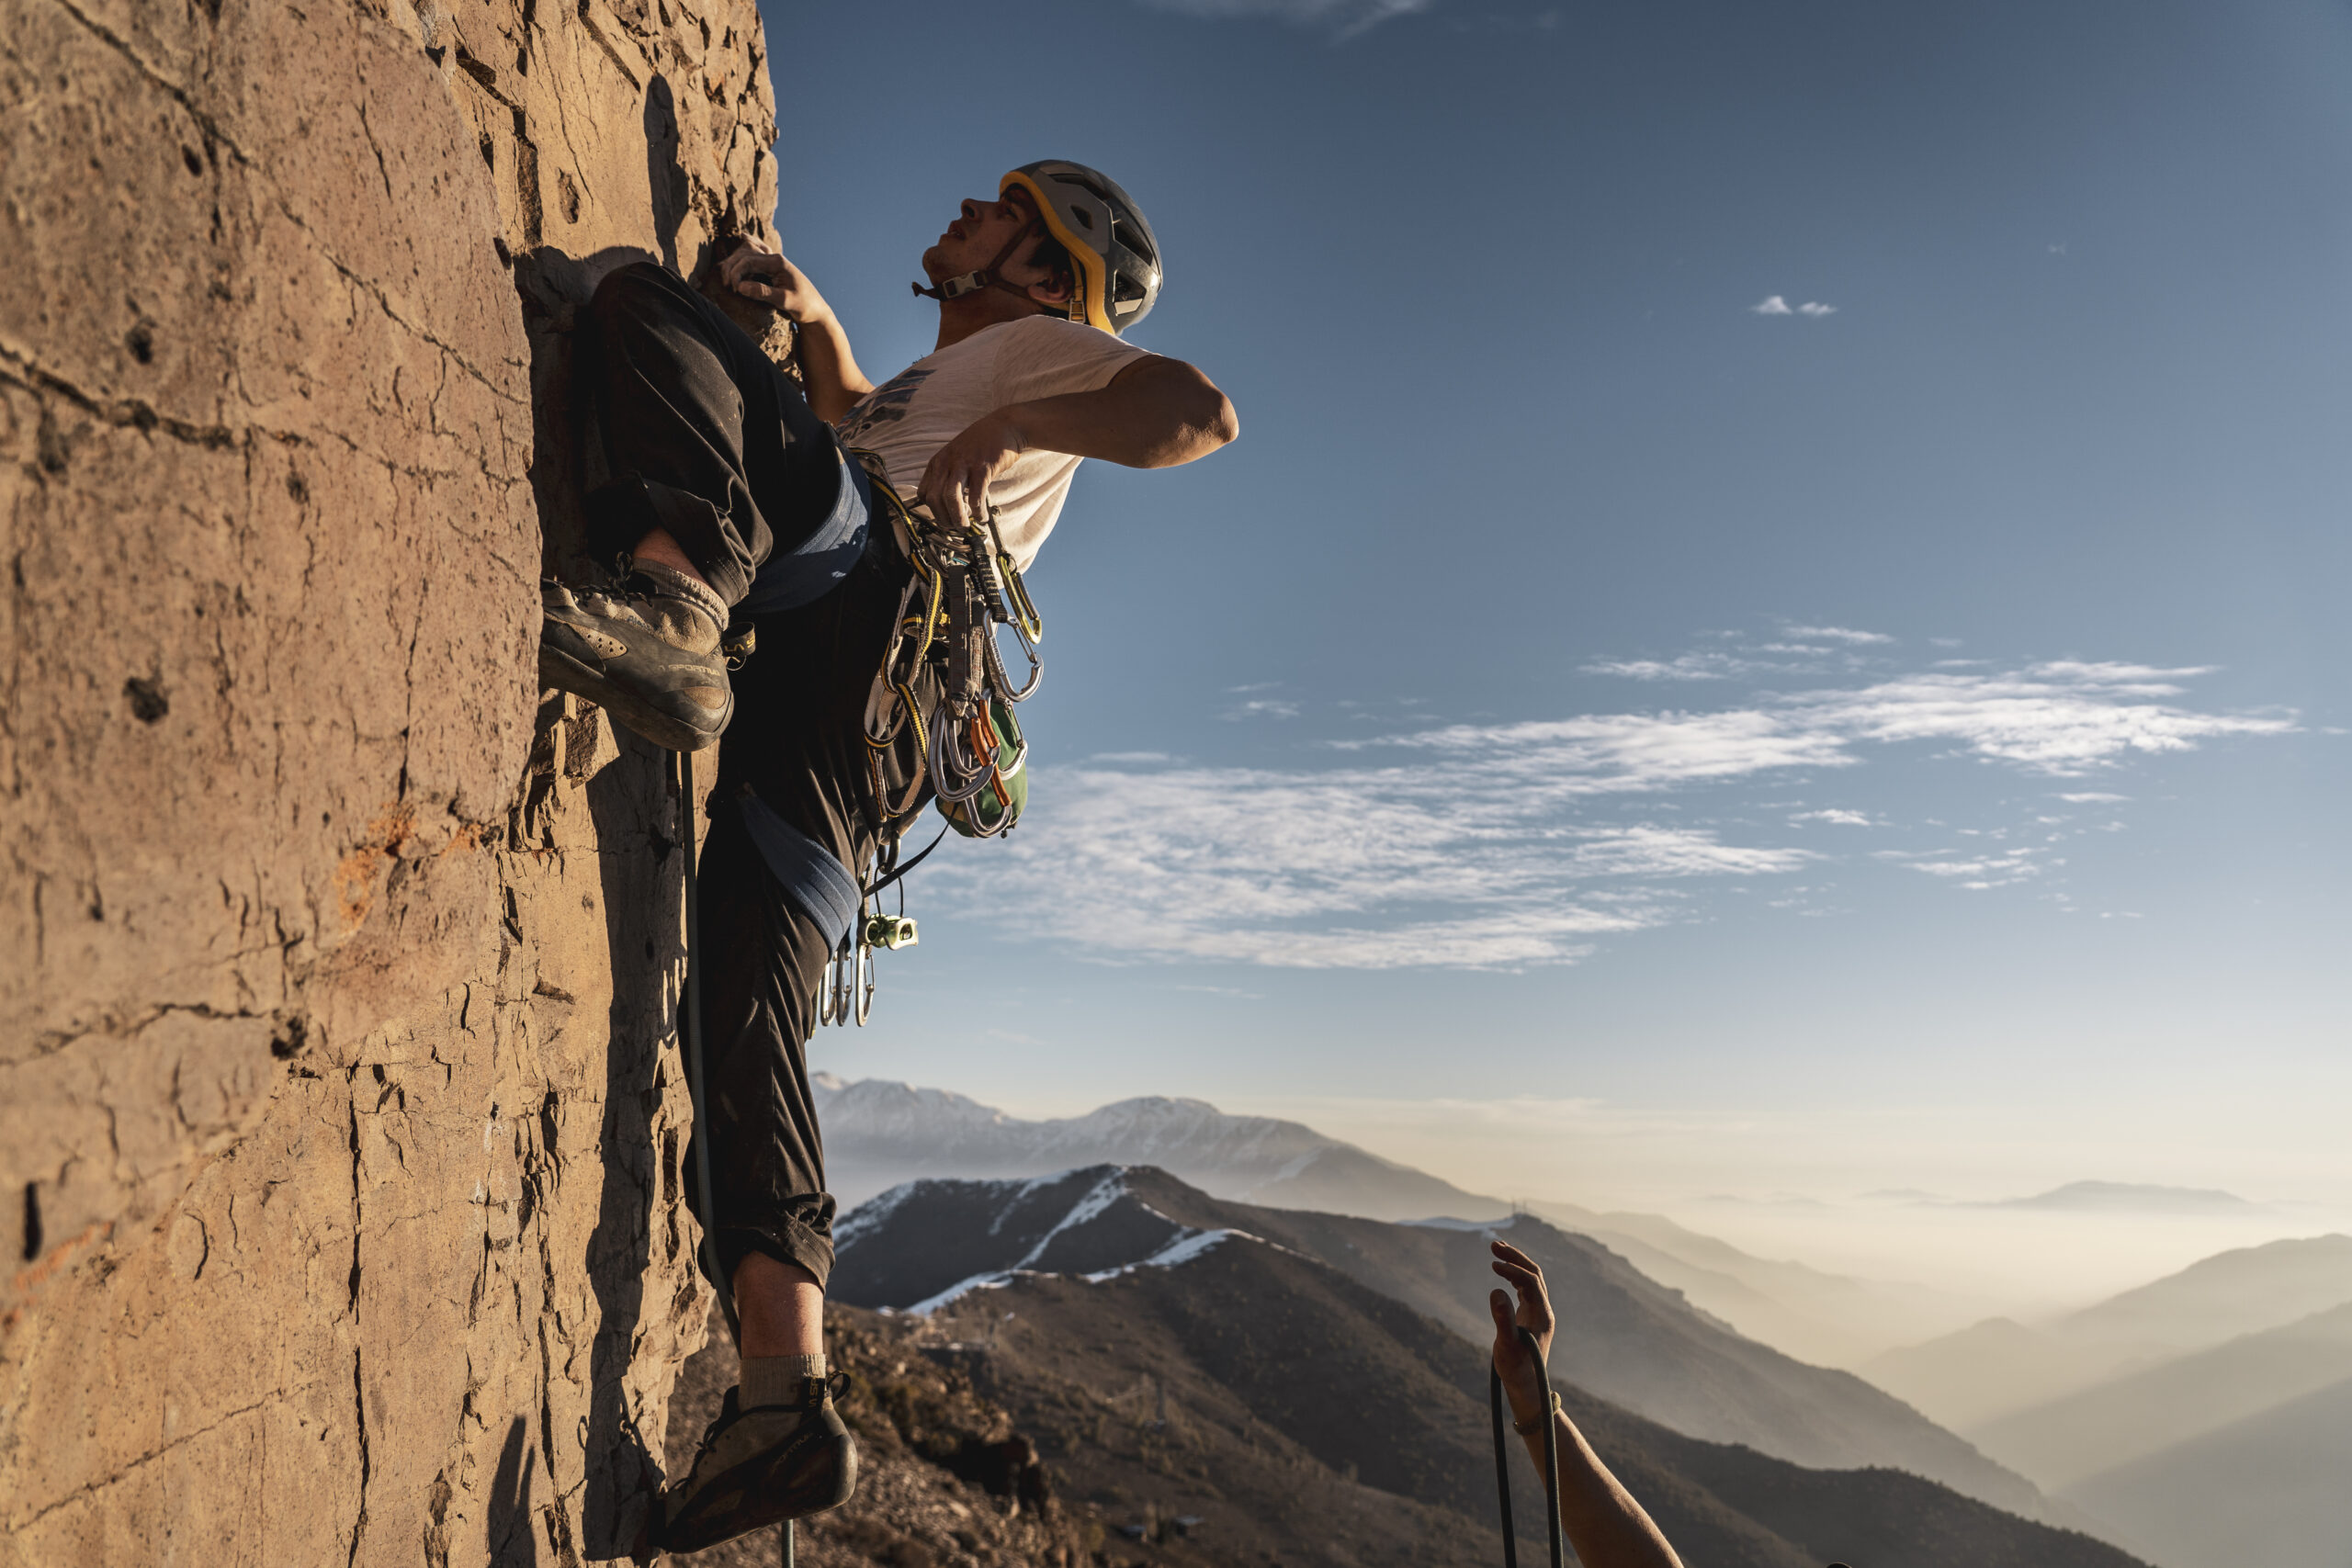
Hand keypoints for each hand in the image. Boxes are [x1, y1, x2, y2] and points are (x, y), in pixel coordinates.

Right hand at [720, 239, 831, 324]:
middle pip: (745, 256)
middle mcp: (774, 259)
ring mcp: (772, 263)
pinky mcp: (771, 271)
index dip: (736, 273)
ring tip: (727, 282)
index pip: (749, 261)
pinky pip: (752, 263)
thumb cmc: (804, 306)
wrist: (816, 310)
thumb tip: (740, 287)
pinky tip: (733, 274)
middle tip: (725, 286)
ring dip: (734, 267)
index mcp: (778, 262)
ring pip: (746, 258)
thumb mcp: (785, 301)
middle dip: (731, 269)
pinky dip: (741, 267)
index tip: (733, 289)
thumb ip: (764, 293)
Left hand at [916, 410, 1024, 531]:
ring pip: (951, 498)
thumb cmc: (981, 445)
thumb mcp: (956, 456)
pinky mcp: (982, 468)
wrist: (1004, 427)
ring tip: (965, 527)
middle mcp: (947, 463)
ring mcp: (964, 464)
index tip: (943, 518)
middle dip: (943, 519)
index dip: (932, 510)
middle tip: (954, 528)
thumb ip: (949, 475)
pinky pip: (976, 496)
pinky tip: (983, 516)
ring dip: (957, 517)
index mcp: (938, 462)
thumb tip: (947, 504)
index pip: (924, 493)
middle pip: (935, 498)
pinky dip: (978, 511)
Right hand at [1489, 1237, 1556, 1425]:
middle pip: (1534, 1274)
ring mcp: (1539, 1312)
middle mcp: (1544, 1310)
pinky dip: (1513, 1274)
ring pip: (1530, 1278)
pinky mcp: (1531, 1315)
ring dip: (1514, 1262)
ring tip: (1495, 1249)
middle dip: (1515, 1257)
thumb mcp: (1506, 1345)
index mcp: (1542, 1315)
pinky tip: (1500, 1270)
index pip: (1530, 1282)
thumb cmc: (1516, 1368)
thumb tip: (1495, 1291)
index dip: (1512, 1270)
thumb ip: (1502, 1318)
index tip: (1492, 1265)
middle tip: (1493, 1244)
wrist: (1526, 1386)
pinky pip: (1525, 1287)